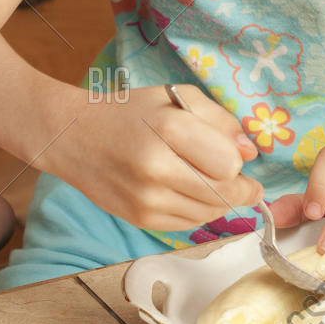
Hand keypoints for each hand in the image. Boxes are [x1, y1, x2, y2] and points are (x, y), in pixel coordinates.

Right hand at [45, 84, 261, 231]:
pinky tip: (191, 193)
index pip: (230, 164)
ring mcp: (145, 199)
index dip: (239, 161)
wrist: (74, 136)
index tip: (238, 157)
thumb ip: (221, 121)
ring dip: (221, 202)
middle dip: (241, 189)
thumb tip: (250, 153)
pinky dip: (199, 211)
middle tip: (245, 183)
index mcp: (170, 130)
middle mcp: (157, 169)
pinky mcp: (138, 218)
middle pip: (222, 194)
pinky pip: (188, 224)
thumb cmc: (132, 112)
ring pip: (209, 213)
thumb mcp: (179, 98)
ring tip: (213, 183)